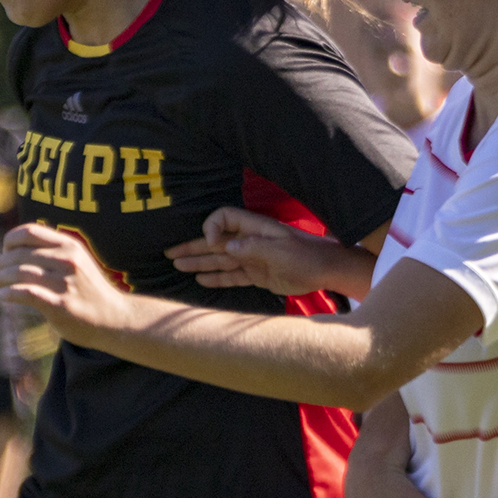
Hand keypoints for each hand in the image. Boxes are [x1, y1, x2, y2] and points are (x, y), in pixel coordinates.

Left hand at [0, 224, 136, 345]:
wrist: (115, 319)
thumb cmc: (89, 291)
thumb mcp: (76, 261)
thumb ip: (52, 252)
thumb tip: (13, 250)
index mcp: (69, 245)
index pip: (28, 231)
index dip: (9, 241)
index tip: (4, 253)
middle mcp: (67, 259)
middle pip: (19, 253)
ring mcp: (64, 282)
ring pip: (18, 272)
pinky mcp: (60, 305)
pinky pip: (24, 293)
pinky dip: (7, 293)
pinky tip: (1, 296)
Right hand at [165, 206, 344, 296]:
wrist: (327, 270)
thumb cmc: (306, 256)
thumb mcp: (281, 250)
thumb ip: (252, 248)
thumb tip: (226, 247)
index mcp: (254, 228)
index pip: (224, 218)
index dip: (212, 226)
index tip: (211, 242)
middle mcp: (249, 241)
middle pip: (215, 241)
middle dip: (193, 246)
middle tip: (170, 253)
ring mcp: (252, 258)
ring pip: (219, 260)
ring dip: (199, 262)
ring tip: (177, 265)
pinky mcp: (257, 275)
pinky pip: (231, 276)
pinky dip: (216, 278)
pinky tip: (200, 280)